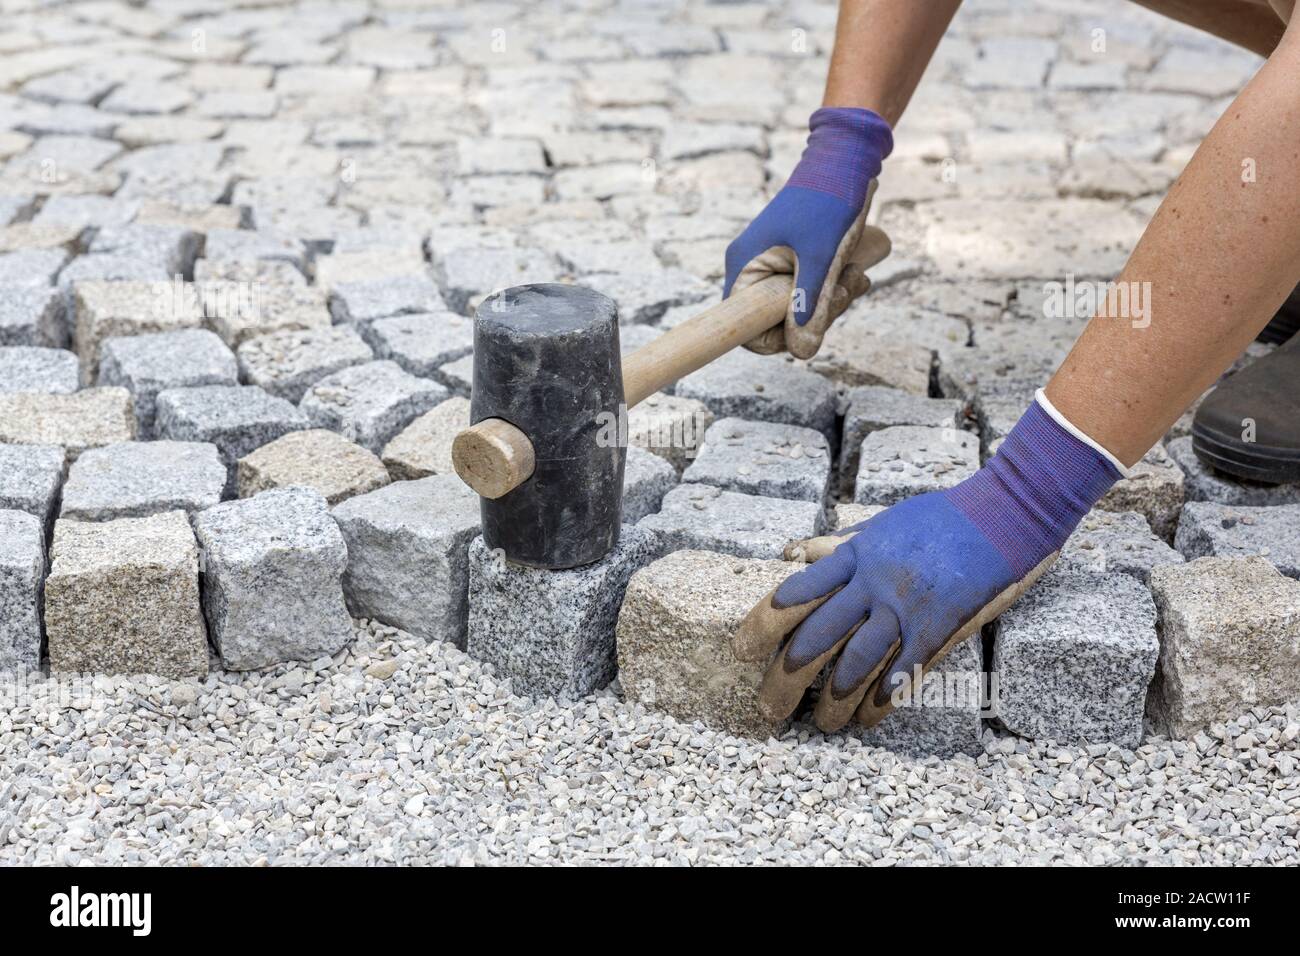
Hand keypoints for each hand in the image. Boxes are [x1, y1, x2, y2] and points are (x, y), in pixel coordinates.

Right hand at [724, 107, 892, 358]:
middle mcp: (751, 266)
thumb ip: (811, 305)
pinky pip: (807, 288)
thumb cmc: (829, 201)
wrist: (844, 158)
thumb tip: (801, 351)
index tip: (813, 324)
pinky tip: (853, 271)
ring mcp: (770, 262)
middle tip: (846, 290)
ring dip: (830, 299)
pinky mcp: (790, 257)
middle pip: (775, 320)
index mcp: (745, 266)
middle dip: (817, 313)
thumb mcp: (823, 258)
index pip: (745, 329)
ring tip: (855, 275)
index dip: (778, 337)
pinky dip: (831, 286)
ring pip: (797, 305)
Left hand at [732, 393, 1126, 731]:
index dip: (763, 625)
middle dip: (785, 680)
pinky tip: (868, 720)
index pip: (795, 593)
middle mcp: (871, 584)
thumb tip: (795, 553)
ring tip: (818, 725)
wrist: (1001, 515)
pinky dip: (882, 700)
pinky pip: (903, 673)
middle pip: (815, 639)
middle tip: (768, 709)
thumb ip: (838, 546)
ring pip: (854, 664)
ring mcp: (904, 608)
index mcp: (854, 558)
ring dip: (831, 702)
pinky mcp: (939, 627)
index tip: (742, 650)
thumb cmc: (939, 517)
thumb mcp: (879, 524)